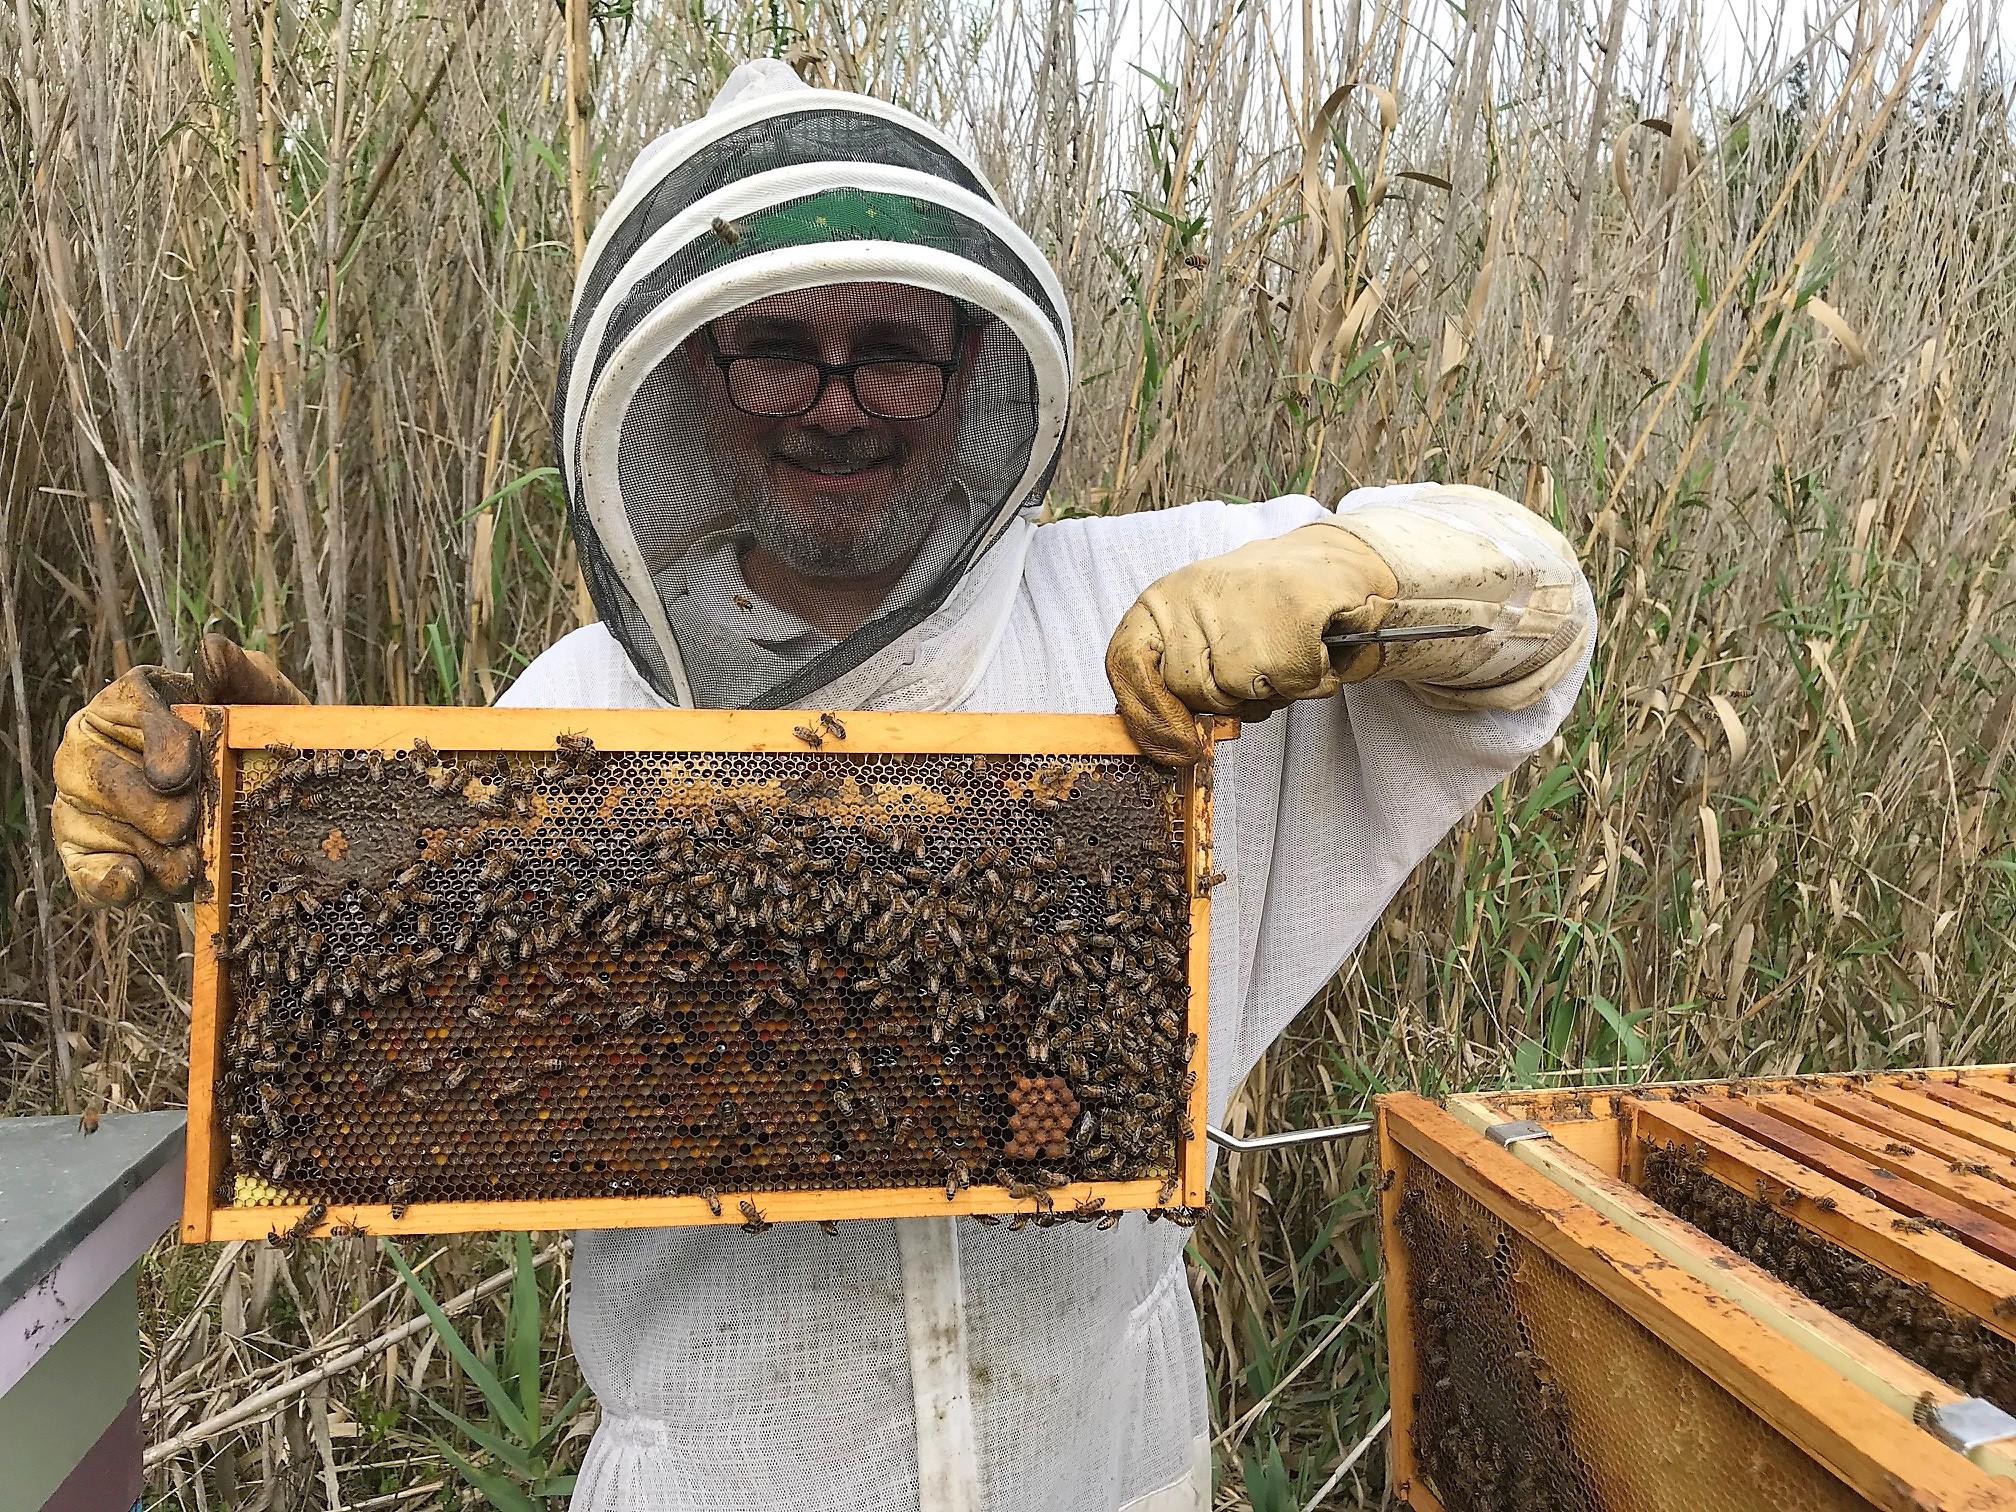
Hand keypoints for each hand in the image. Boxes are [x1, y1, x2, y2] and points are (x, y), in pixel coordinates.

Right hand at [53, 635, 306, 906]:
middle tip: (194, 820)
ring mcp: (85, 801)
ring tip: (192, 858)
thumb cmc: (261, 741)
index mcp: (132, 701)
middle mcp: (94, 747)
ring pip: (94, 824)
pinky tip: (132, 882)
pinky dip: (107, 880)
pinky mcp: (90, 852)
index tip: (185, 772)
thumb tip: (211, 651)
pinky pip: (83, 870)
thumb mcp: (267, 703)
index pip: (128, 708)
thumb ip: (243, 673)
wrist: (276, 802)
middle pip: (100, 773)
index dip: (157, 741)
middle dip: (154, 806)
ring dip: (150, 848)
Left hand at [1106, 486, 1592, 764]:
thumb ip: (1173, 683)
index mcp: (1160, 603)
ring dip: (1273, 691)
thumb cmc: (1257, 613)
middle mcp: (1192, 598)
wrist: (1325, 564)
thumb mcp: (1199, 638)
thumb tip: (1166, 749)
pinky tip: (1313, 648)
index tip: (1179, 749)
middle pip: (1194, 692)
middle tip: (1256, 667)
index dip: (1148, 717)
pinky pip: (1294, 682)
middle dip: (1229, 700)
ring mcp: (1241, 603)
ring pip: (1244, 694)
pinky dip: (1310, 679)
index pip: (1125, 664)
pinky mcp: (1294, 609)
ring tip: (1284, 652)